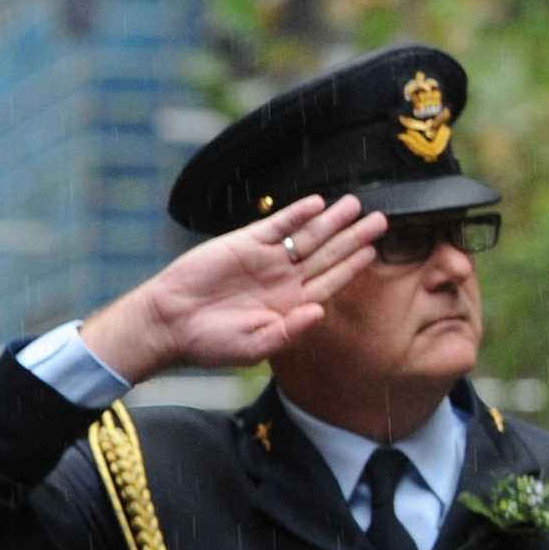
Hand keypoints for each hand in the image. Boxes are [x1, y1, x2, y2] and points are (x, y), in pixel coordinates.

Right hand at [80, 194, 388, 381]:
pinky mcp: (245, 243)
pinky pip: (277, 225)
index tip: (373, 252)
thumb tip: (320, 312)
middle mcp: (282, 280)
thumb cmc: (208, 343)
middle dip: (352, 237)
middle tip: (380, 220)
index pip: (329, 281)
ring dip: (331, 220)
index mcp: (289, 306)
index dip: (351, 266)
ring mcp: (265, 260)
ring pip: (306, 236)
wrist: (167, 322)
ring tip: (355, 204)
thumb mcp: (253, 345)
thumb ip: (289, 330)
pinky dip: (296, 214)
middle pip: (326, 254)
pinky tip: (317, 203)